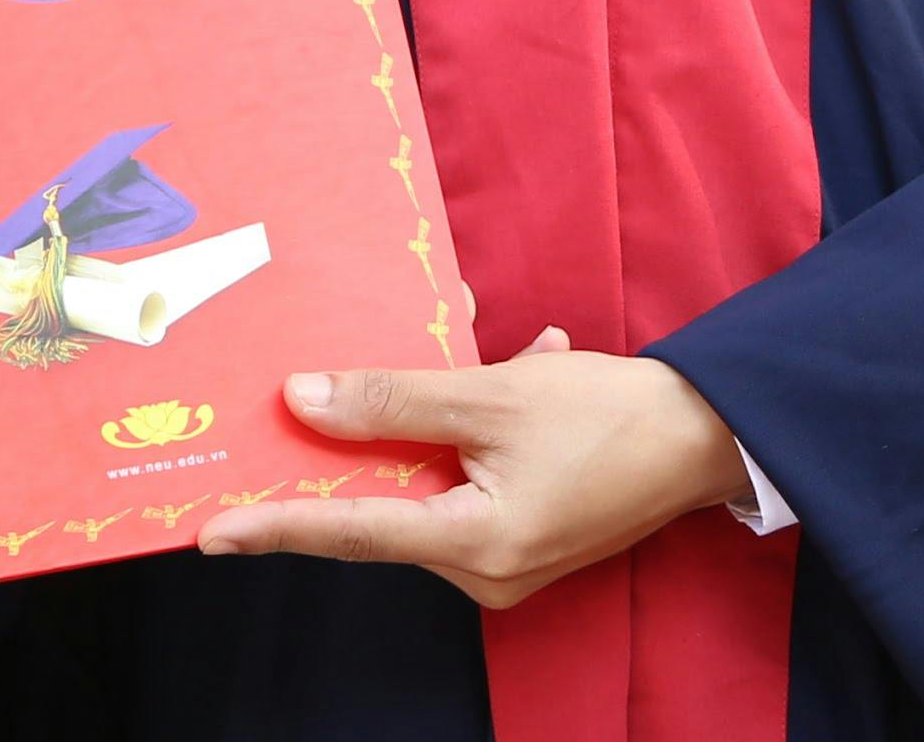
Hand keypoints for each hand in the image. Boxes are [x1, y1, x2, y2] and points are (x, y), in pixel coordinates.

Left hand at [196, 329, 747, 608]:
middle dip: (371, 436)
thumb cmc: (612, 413)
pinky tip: (531, 366)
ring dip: (443, 416)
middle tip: (322, 389)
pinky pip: (473, 482)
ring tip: (500, 352)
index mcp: (474, 545)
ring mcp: (510, 560)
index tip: (209, 531)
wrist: (714, 432)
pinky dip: (482, 428)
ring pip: (433, 483)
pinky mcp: (530, 536)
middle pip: (389, 505)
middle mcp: (485, 571)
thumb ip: (394, 399)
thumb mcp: (495, 394)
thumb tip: (303, 401)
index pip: (351, 531)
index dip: (276, 524)